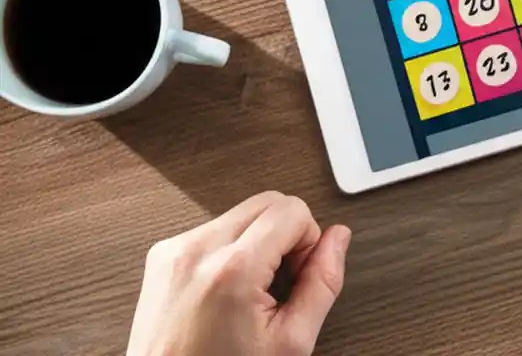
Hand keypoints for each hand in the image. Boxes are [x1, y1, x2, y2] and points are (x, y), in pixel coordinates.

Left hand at [127, 191, 350, 355]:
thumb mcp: (291, 341)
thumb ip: (323, 283)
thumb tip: (337, 238)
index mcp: (231, 270)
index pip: (292, 210)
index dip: (308, 240)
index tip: (298, 275)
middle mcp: (197, 250)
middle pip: (268, 202)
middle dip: (287, 235)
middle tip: (281, 281)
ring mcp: (174, 251)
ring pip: (242, 213)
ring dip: (259, 242)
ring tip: (254, 291)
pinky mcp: (162, 257)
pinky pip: (214, 229)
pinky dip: (232, 249)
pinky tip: (229, 289)